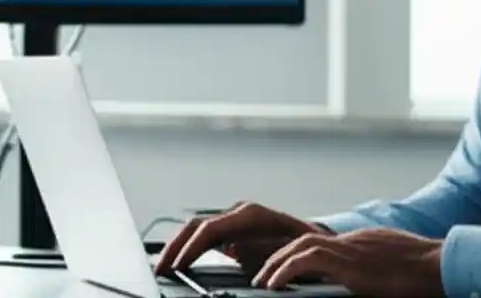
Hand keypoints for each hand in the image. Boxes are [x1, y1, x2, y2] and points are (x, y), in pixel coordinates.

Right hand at [153, 202, 329, 275]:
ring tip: (163, 267)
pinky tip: (179, 262)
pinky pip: (206, 236)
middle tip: (159, 268)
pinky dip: (189, 248)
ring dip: (179, 247)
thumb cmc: (307, 248)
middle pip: (196, 226)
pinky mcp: (234, 230)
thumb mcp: (285, 255)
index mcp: (250, 215)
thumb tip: (233, 257)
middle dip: (175, 247)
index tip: (176, 266)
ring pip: (198, 229)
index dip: (189, 249)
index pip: (209, 230)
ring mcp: (236, 219)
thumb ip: (257, 256)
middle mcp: (240, 213)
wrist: (320, 242)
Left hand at [253, 228, 444, 296]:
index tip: (284, 271)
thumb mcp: (394, 273)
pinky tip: (275, 285)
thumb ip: (374, 276)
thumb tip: (372, 286)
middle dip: (280, 256)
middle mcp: (353, 240)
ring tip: (263, 282)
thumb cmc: (426, 274)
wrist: (441, 265)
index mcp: (363, 244)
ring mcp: (351, 246)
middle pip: (306, 239)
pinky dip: (286, 269)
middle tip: (264, 275)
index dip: (299, 256)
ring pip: (301, 244)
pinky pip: (307, 258)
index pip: (323, 244)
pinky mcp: (349, 260)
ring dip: (277, 263)